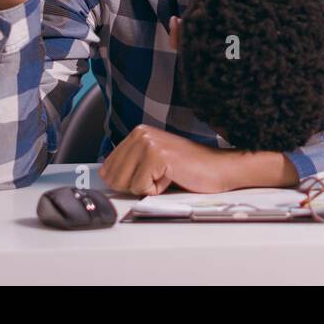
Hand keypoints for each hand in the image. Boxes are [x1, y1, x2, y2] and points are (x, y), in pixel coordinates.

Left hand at [99, 126, 234, 194]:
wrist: (218, 169)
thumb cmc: (190, 169)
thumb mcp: (153, 162)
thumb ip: (130, 165)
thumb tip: (105, 176)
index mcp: (138, 133)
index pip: (107, 167)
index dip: (125, 181)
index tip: (146, 176)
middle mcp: (140, 134)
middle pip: (113, 177)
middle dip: (135, 185)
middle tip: (159, 176)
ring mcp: (148, 143)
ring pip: (125, 183)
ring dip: (146, 188)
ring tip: (166, 176)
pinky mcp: (156, 156)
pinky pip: (141, 188)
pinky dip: (156, 190)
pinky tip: (172, 178)